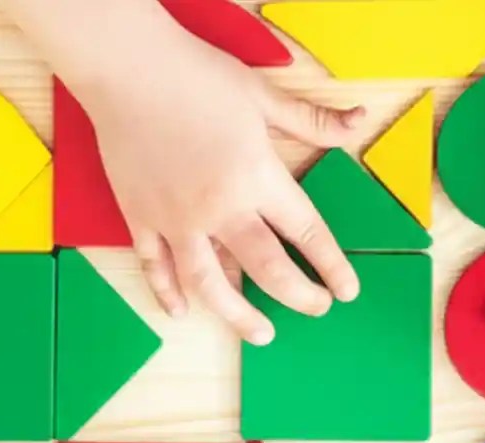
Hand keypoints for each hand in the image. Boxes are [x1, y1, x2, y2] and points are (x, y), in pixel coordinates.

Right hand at [73, 22, 363, 343]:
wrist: (127, 67)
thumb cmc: (196, 76)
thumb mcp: (263, 95)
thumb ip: (312, 121)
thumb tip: (357, 122)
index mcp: (257, 178)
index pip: (306, 234)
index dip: (332, 266)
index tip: (347, 290)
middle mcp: (220, 208)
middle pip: (268, 270)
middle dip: (299, 297)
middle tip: (317, 308)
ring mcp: (177, 220)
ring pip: (211, 285)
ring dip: (239, 316)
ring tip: (262, 333)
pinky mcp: (141, 218)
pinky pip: (155, 268)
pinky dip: (168, 293)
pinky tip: (183, 312)